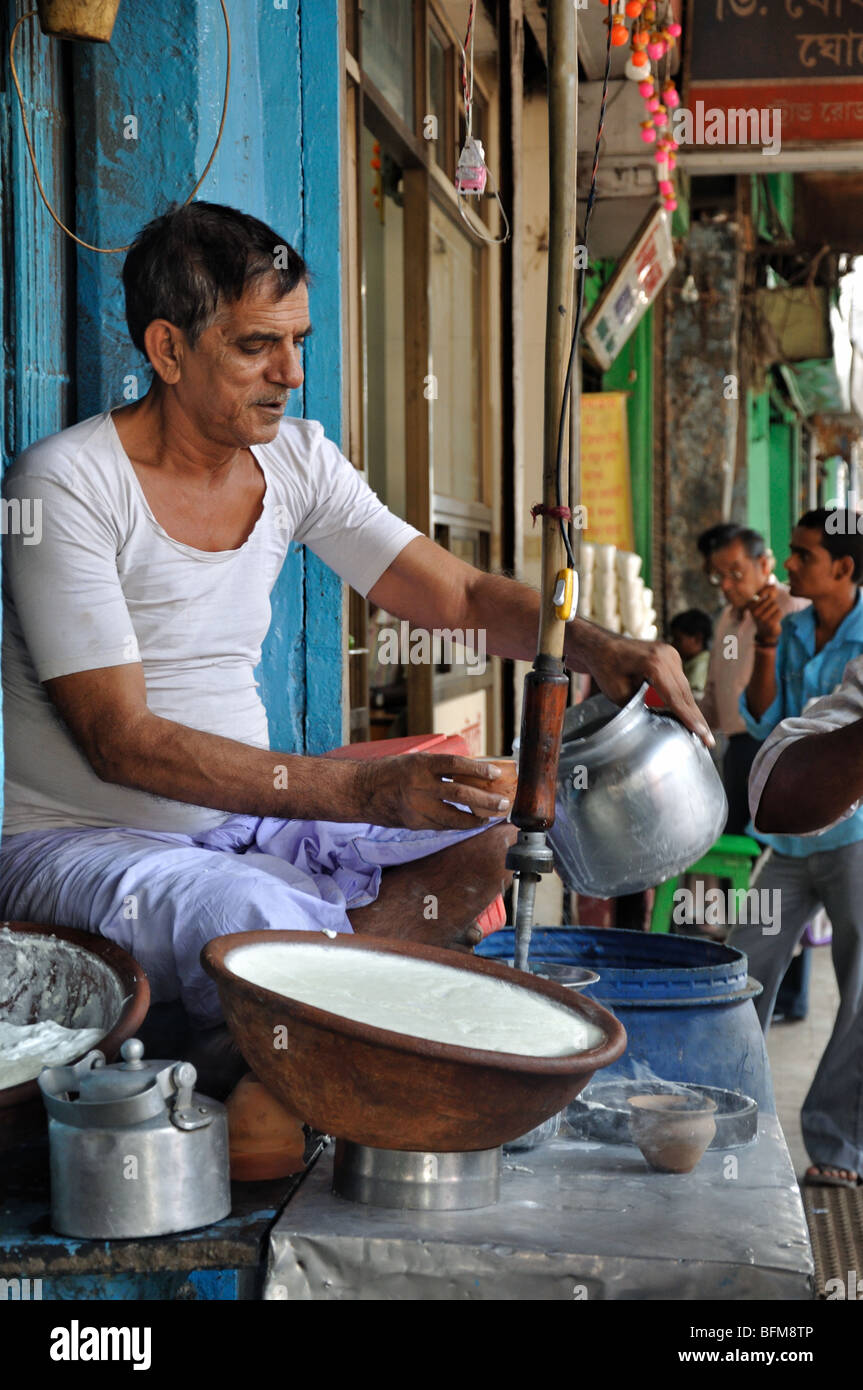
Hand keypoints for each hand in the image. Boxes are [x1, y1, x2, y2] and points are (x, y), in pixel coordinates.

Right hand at [360, 753, 512, 829]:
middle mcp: (419, 785)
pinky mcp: (413, 822)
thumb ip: (439, 768)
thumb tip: (472, 774)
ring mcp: (416, 806)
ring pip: (453, 816)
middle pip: (460, 793)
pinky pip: (442, 825)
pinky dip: (458, 824)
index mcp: (420, 764)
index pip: (456, 764)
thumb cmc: (390, 772)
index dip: (478, 769)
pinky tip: (470, 823)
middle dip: (485, 800)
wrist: (361, 790)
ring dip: (476, 818)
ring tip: (490, 817)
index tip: (495, 774)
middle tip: (503, 803)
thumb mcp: (414, 761)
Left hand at [586, 633, 713, 746]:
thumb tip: (659, 720)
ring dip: (691, 710)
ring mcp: (671, 653)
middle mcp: (667, 655)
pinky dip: (682, 698)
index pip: (675, 697)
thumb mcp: (619, 694)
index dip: (689, 718)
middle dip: (696, 718)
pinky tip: (690, 716)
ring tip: (702, 733)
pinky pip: (679, 681)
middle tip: (708, 741)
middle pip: (685, 693)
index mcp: (654, 663)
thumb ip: (640, 706)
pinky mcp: (671, 656)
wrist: (601, 646)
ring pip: (684, 688)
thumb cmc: (606, 669)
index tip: (701, 733)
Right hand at [748, 590, 782, 644]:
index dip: (771, 590)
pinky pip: (779, 612)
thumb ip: (766, 592)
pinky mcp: (770, 623)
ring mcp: (762, 618)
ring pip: (776, 606)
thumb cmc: (765, 615)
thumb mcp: (761, 604)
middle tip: (768, 611)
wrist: (765, 633)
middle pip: (771, 599)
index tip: (772, 592)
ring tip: (770, 616)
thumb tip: (772, 581)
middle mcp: (754, 611)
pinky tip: (774, 620)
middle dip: (773, 604)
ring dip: (776, 610)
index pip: (764, 590)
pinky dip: (779, 615)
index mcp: (751, 605)